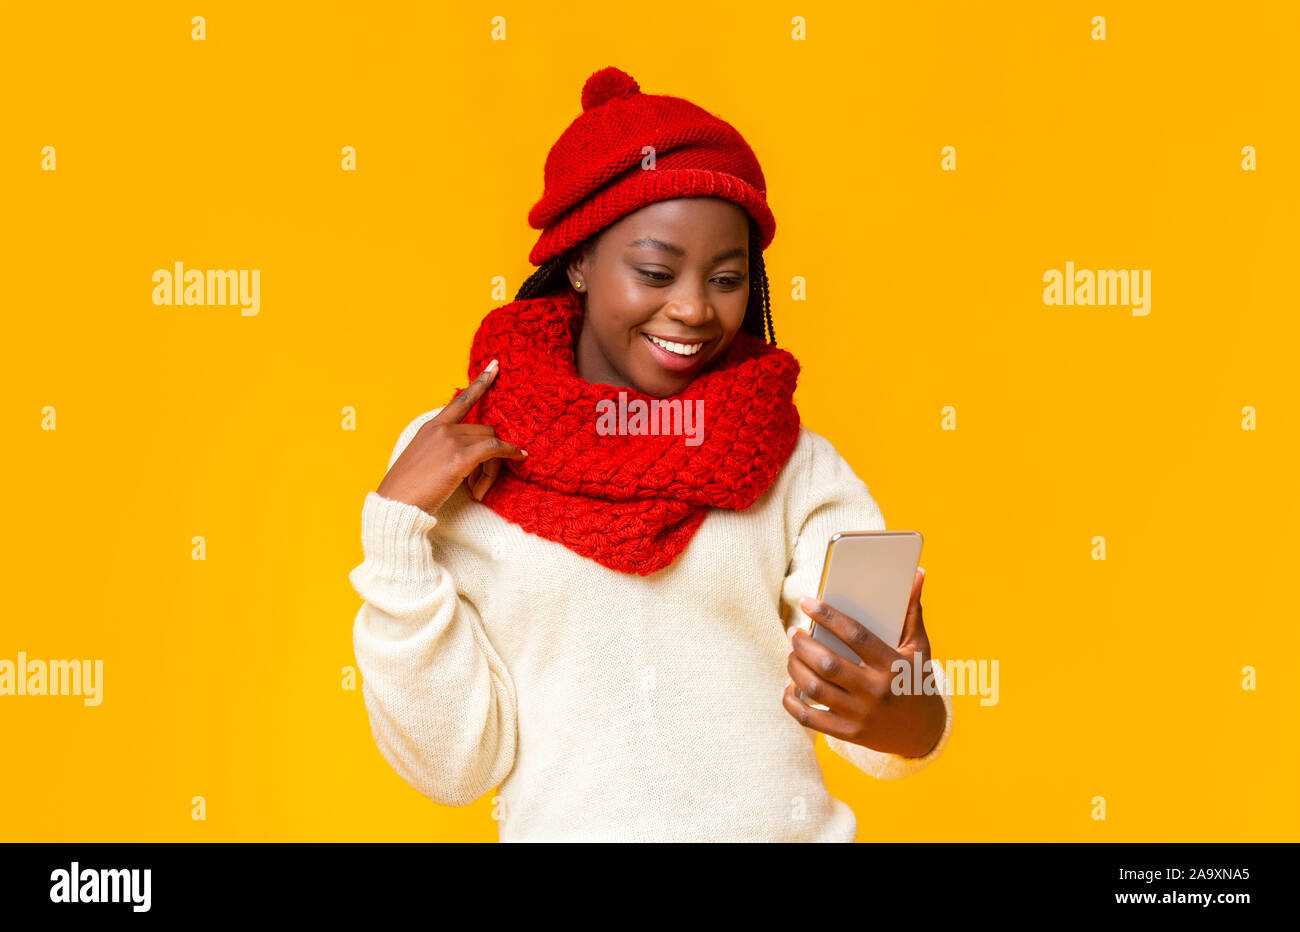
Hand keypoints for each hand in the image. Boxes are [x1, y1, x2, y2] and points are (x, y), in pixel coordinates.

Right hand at [375, 359, 527, 514]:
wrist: (396, 505)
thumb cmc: (406, 491)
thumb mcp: (422, 461)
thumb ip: (441, 450)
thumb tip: (468, 459)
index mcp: (431, 427)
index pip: (461, 400)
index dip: (480, 383)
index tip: (494, 366)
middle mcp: (442, 428)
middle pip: (484, 429)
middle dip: (491, 454)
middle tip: (483, 481)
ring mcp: (451, 440)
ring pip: (490, 441)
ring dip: (495, 465)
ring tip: (481, 489)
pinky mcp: (460, 457)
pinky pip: (495, 448)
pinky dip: (509, 452)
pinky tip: (519, 457)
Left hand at [782, 567, 945, 757]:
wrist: (924, 733)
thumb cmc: (916, 680)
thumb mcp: (919, 647)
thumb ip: (912, 611)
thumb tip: (917, 572)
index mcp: (892, 665)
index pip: (855, 635)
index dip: (828, 616)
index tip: (806, 601)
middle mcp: (876, 691)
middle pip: (828, 664)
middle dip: (803, 644)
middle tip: (793, 631)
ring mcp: (861, 715)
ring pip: (815, 689)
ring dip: (795, 668)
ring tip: (791, 653)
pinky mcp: (849, 733)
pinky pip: (810, 718)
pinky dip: (792, 701)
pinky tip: (789, 686)